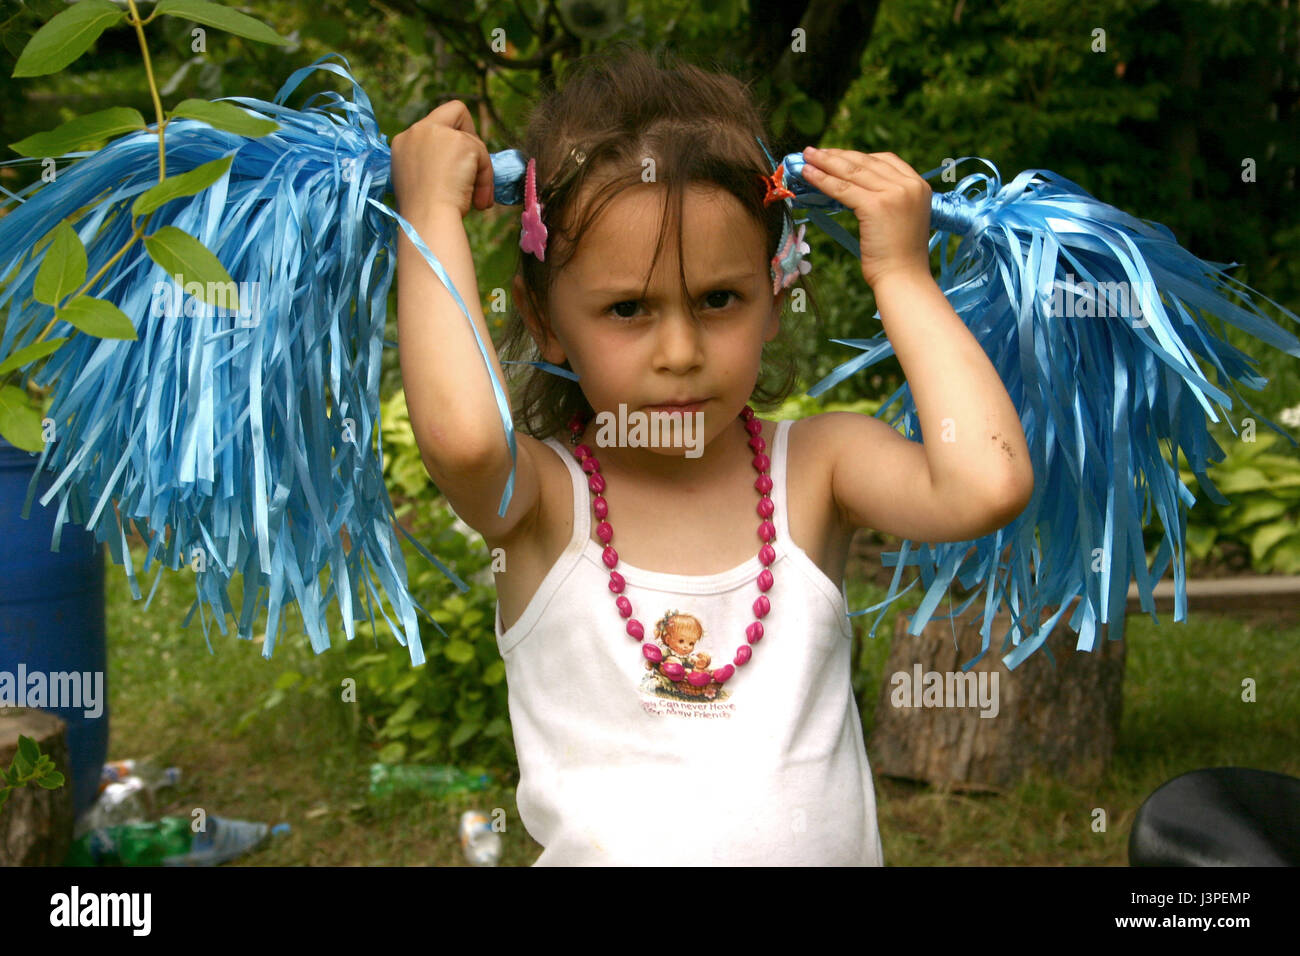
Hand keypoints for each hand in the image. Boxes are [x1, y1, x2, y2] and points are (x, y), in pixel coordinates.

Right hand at [390, 100, 494, 220]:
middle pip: (456, 112)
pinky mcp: (461, 142)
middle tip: (472, 177)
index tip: (458, 164)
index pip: (434, 122)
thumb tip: (460, 166)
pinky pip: (483, 156)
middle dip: (471, 143)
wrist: (427, 221)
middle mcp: (417, 131)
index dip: (453, 136)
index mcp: (403, 141)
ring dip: (479, 172)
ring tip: (476, 200)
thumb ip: (434, 163)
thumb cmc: (424, 214)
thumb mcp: (421, 181)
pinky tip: (478, 201)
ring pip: (473, 141)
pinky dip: (485, 179)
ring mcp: (438, 133)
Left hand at [799, 147, 931, 288]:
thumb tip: (852, 188)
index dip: (857, 156)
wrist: (904, 279)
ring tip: (806, 157)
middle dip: (837, 155)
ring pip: (852, 172)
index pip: (885, 160)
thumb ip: (887, 199)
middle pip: (866, 162)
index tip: (836, 155)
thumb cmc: (898, 257)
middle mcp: (910, 185)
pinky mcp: (876, 206)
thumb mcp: (900, 218)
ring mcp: (895, 193)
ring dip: (825, 162)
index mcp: (919, 185)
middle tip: (814, 152)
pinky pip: (842, 189)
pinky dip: (822, 180)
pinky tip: (808, 175)